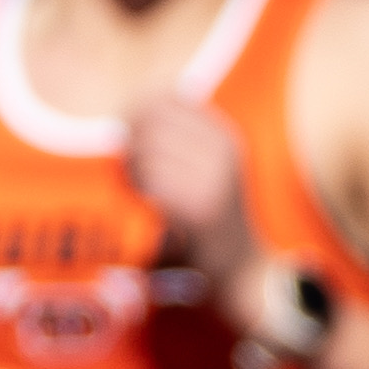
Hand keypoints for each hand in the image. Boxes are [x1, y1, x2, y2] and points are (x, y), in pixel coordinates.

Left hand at [127, 90, 256, 286]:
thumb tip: (129, 111)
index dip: (137, 112)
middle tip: (127, 166)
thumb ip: (178, 139)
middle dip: (130, 141)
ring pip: (148, 152)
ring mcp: (212, 179)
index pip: (166, 100)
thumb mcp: (210, 166)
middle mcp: (221, 152)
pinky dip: (140, 189)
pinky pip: (153, 182)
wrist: (242, 267)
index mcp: (223, 136)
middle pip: (152, 123)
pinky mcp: (199, 208)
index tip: (129, 134)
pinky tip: (144, 202)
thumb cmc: (214, 216)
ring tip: (136, 186)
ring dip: (131, 168)